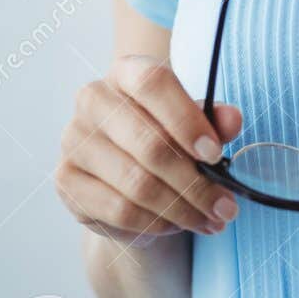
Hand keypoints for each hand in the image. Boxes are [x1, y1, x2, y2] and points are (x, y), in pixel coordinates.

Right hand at [55, 55, 243, 244]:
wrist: (127, 179)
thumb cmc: (166, 139)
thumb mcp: (195, 125)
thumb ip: (214, 120)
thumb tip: (232, 119)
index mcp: (126, 72)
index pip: (154, 84)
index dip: (187, 120)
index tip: (215, 154)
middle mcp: (93, 99)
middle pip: (150, 143)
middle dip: (196, 183)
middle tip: (226, 208)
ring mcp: (74, 140)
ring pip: (137, 184)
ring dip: (182, 209)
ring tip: (210, 221)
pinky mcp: (66, 180)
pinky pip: (119, 210)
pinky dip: (156, 223)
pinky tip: (176, 224)